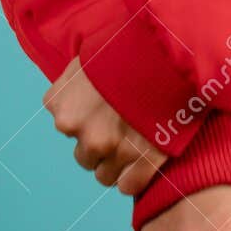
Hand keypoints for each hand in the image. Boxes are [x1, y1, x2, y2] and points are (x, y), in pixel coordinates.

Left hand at [43, 56, 167, 196]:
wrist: (168, 49)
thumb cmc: (128, 45)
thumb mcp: (87, 56)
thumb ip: (72, 84)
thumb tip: (74, 96)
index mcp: (63, 108)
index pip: (66, 126)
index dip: (87, 118)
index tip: (104, 107)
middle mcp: (82, 132)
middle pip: (84, 155)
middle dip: (101, 144)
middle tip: (124, 124)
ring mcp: (111, 150)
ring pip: (105, 175)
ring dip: (118, 163)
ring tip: (137, 140)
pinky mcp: (141, 162)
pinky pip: (128, 186)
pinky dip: (136, 177)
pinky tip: (147, 157)